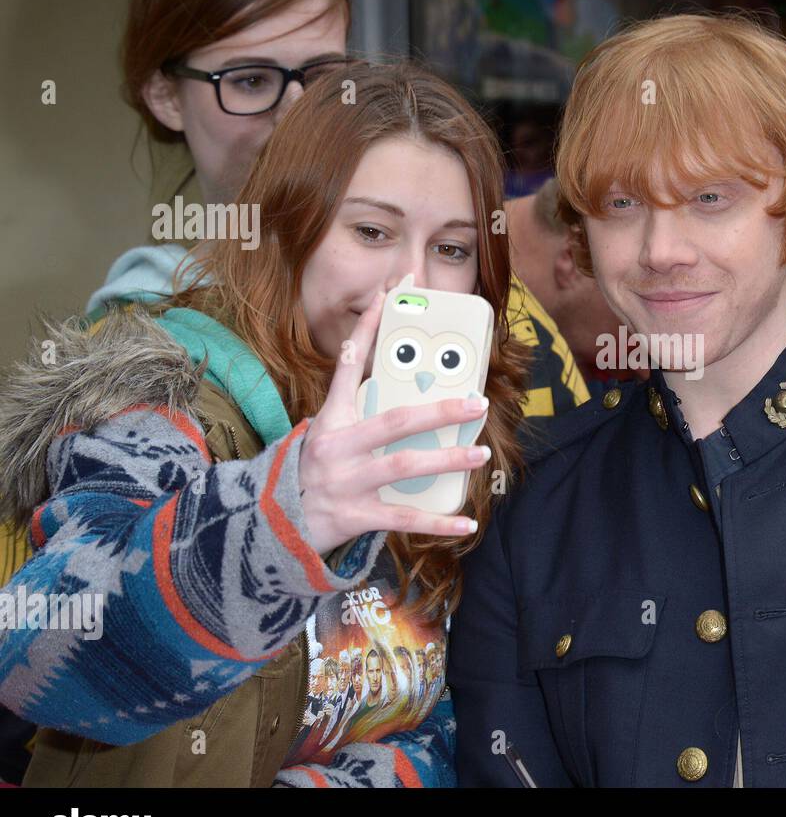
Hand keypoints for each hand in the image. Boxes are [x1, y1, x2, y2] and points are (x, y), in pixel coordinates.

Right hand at [298, 290, 492, 555]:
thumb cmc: (314, 467)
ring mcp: (346, 482)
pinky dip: (438, 523)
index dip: (371, 326)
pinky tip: (468, 524)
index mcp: (331, 418)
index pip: (350, 362)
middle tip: (477, 404)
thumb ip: (358, 404)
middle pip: (395, 422)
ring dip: (446, 460)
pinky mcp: (355, 516)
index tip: (394, 292)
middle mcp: (337, 446)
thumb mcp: (329, 430)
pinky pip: (404, 518)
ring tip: (480, 453)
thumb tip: (392, 372)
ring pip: (403, 466)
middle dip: (439, 411)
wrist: (273, 522)